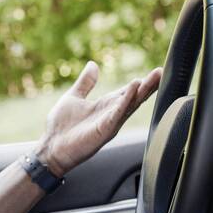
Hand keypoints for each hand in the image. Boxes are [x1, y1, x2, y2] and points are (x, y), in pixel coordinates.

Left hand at [36, 62, 161, 175]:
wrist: (50, 148)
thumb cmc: (61, 127)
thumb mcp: (74, 97)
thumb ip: (86, 82)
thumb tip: (93, 65)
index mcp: (106, 105)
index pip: (128, 91)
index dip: (142, 82)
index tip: (156, 71)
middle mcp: (112, 114)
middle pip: (135, 97)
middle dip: (149, 85)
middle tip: (162, 71)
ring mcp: (110, 123)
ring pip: (131, 105)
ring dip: (142, 91)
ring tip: (154, 77)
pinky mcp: (103, 131)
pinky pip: (117, 113)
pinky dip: (126, 101)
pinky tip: (133, 88)